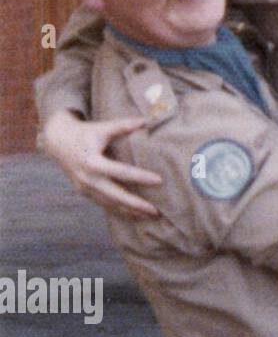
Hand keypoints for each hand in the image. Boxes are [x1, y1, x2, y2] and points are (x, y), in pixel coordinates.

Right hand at [41, 111, 161, 218]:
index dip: (141, 177)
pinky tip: (134, 214)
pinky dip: (119, 210)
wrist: (58, 142)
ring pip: (109, 203)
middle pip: (115, 196)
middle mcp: (87, 178)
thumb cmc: (85, 133)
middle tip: (156, 211)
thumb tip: (144, 121)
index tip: (159, 180)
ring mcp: (84, 188)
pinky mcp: (84, 192)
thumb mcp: (102, 128)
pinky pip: (103, 204)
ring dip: (129, 211)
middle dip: (136, 205)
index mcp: (92, 162)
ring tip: (150, 215)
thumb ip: (122, 126)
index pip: (122, 172)